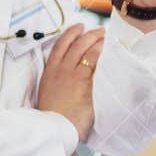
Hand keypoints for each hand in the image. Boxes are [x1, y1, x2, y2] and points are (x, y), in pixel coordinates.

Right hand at [35, 24, 103, 142]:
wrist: (55, 127)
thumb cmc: (54, 116)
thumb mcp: (50, 95)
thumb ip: (60, 84)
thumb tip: (71, 82)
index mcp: (49, 73)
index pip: (59, 46)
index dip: (70, 34)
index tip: (78, 27)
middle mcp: (59, 70)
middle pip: (73, 44)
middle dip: (87, 33)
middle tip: (98, 30)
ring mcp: (70, 74)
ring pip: (84, 49)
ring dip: (96, 39)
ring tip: (104, 35)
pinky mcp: (82, 80)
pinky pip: (93, 60)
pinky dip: (100, 51)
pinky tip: (106, 47)